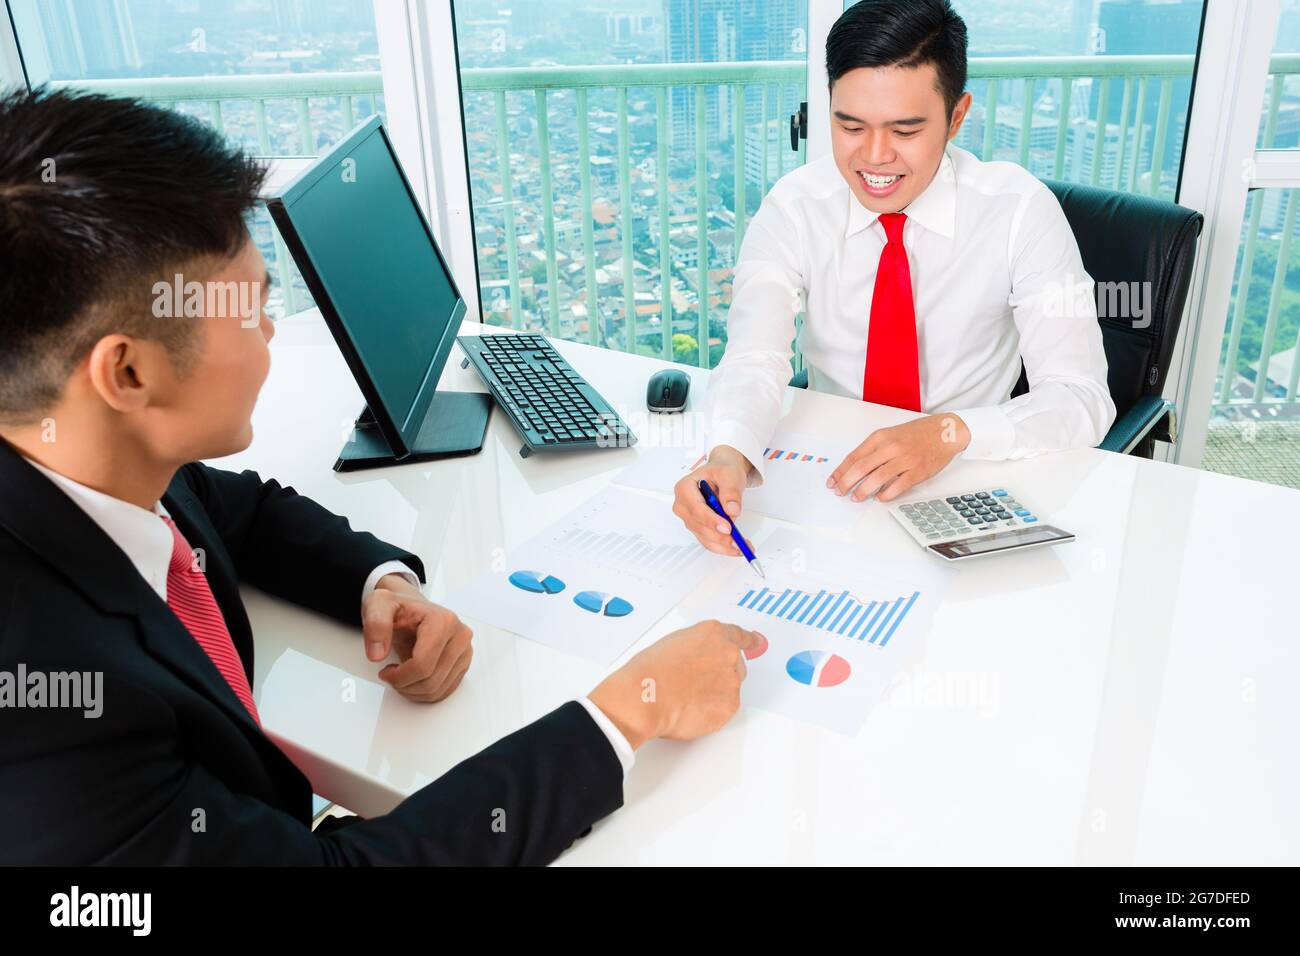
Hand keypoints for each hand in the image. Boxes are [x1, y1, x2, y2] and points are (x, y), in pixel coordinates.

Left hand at [361, 574, 473, 702]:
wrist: (409, 606)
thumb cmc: (398, 607)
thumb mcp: (378, 606)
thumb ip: (376, 625)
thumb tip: (377, 654)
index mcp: (443, 621)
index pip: (423, 664)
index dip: (399, 676)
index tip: (385, 672)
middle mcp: (460, 636)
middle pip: (431, 680)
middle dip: (404, 685)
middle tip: (391, 675)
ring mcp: (464, 651)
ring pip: (438, 690)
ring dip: (413, 691)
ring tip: (401, 676)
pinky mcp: (463, 663)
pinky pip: (444, 691)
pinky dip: (424, 692)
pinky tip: (413, 679)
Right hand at [587, 620, 758, 749]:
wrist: (646, 696)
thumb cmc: (650, 670)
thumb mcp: (673, 643)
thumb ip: (697, 648)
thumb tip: (701, 660)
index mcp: (713, 633)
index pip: (739, 636)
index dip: (748, 641)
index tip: (756, 643)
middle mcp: (728, 654)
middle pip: (735, 665)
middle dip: (720, 674)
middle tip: (695, 683)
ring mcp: (731, 680)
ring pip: (729, 689)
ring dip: (714, 693)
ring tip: (685, 697)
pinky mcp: (730, 706)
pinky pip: (724, 708)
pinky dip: (711, 711)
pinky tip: (690, 708)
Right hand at [672, 445, 752, 555]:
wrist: (723, 475)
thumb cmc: (722, 471)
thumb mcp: (729, 474)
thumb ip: (731, 491)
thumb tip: (731, 510)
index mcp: (685, 488)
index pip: (696, 508)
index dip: (711, 520)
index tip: (727, 528)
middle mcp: (683, 505)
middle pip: (699, 526)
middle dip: (719, 536)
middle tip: (738, 541)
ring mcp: (690, 518)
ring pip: (704, 537)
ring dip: (723, 545)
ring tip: (742, 546)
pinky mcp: (699, 528)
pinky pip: (709, 541)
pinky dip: (723, 546)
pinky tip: (737, 547)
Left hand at [827, 413, 970, 502]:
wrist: (944, 431)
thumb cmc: (916, 434)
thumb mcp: (890, 435)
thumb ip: (873, 450)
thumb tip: (854, 469)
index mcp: (880, 437)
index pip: (854, 456)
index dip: (840, 471)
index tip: (832, 481)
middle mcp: (891, 447)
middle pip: (861, 468)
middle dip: (846, 483)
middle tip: (840, 492)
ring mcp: (905, 459)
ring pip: (877, 478)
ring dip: (863, 491)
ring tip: (856, 498)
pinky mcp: (918, 471)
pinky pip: (898, 486)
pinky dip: (886, 494)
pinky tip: (879, 498)